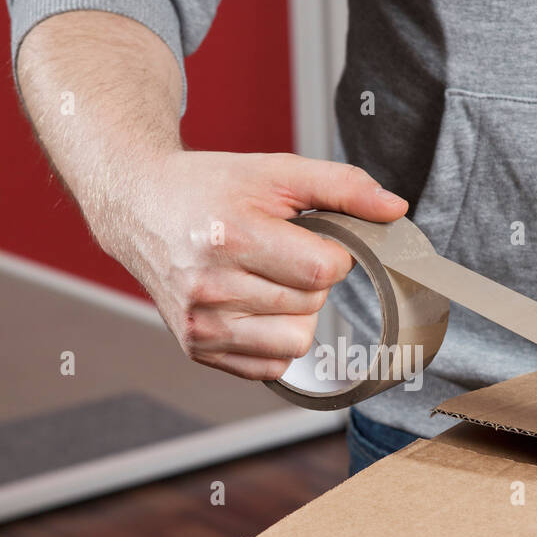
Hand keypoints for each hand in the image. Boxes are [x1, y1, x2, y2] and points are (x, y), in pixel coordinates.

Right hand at [98, 150, 407, 379]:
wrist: (140, 206)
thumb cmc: (209, 188)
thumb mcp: (276, 171)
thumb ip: (342, 186)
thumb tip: (395, 209)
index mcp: (232, 235)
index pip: (324, 270)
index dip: (331, 253)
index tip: (308, 237)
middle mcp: (210, 285)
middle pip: (312, 306)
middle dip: (308, 279)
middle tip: (275, 252)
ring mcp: (201, 323)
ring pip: (297, 341)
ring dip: (294, 313)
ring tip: (261, 278)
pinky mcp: (196, 348)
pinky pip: (271, 366)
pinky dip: (272, 340)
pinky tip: (248, 305)